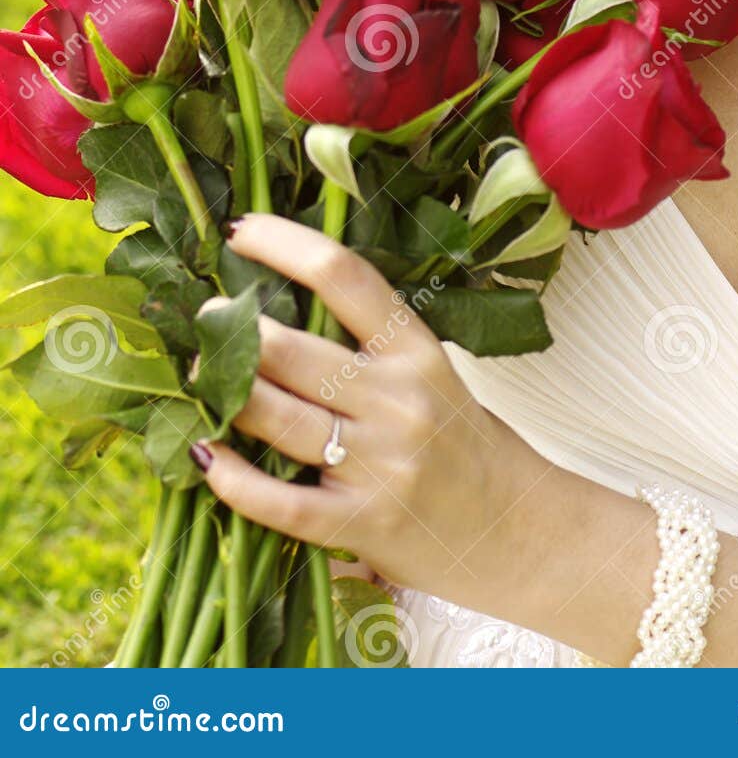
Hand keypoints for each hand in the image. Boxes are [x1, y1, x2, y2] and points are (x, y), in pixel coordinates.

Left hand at [189, 212, 555, 606]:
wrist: (517, 530)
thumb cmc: (461, 441)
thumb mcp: (429, 372)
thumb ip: (367, 342)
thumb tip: (277, 302)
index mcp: (416, 349)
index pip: (343, 275)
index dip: (283, 244)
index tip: (239, 230)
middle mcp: (397, 399)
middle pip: (292, 350)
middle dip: (234, 330)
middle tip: (205, 317)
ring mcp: (379, 463)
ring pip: (277, 418)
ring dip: (225, 393)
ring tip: (197, 373)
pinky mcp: (360, 524)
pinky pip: (280, 502)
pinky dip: (233, 480)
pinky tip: (205, 456)